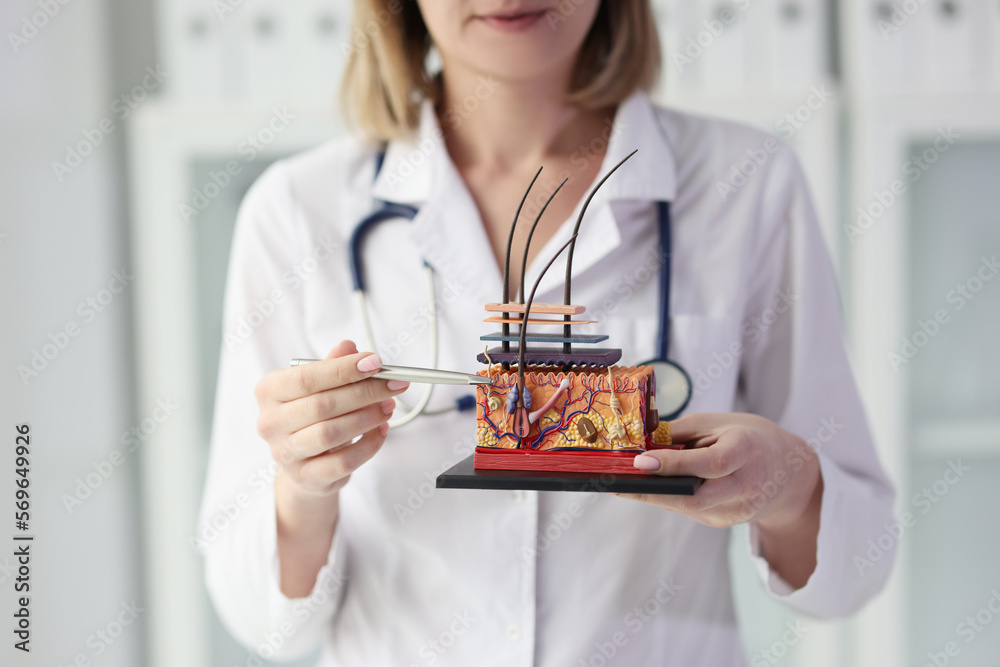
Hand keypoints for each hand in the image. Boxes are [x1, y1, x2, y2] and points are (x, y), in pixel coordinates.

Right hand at [254, 339, 408, 496]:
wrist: (305, 462)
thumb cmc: (311, 415)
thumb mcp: (318, 386)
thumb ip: (332, 365)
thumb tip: (349, 347)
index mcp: (269, 391)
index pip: (307, 377)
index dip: (343, 369)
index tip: (376, 362)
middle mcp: (270, 422)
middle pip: (322, 405)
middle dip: (364, 392)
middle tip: (394, 384)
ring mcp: (285, 453)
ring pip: (331, 433)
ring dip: (368, 418)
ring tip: (388, 406)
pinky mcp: (306, 477)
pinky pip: (344, 461)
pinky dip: (369, 445)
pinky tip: (382, 430)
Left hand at [618, 413, 822, 586]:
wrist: (789, 473)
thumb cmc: (749, 437)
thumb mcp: (719, 423)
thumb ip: (681, 433)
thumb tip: (639, 441)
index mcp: (747, 452)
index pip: (711, 463)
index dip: (674, 465)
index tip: (639, 462)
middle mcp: (745, 487)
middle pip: (695, 498)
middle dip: (651, 491)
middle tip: (614, 480)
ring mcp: (735, 511)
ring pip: (686, 507)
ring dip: (650, 496)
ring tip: (617, 481)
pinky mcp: (723, 522)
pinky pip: (688, 509)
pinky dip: (664, 498)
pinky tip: (643, 487)